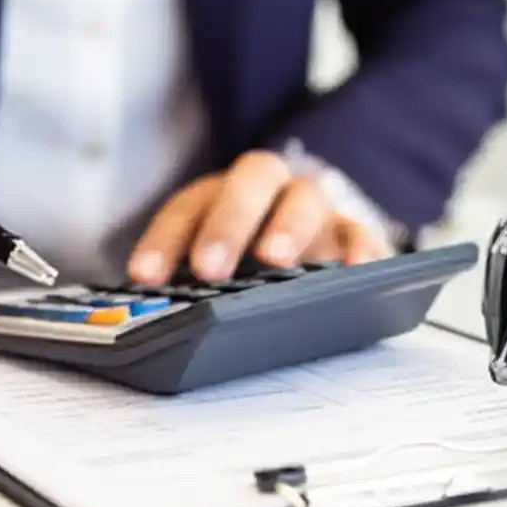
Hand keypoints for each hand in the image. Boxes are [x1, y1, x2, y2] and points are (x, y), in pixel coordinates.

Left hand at [127, 151, 389, 283]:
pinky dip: (358, 247)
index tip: (146, 277)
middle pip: (251, 181)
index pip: (189, 207)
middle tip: (210, 269)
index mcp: (222, 196)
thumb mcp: (217, 277)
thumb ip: (193, 288)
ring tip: (275, 261)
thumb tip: (162, 324)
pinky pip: (361, 232)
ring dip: (288, 225)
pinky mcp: (354, 234)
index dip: (165, 240)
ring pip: (306, 198)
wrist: (314, 263)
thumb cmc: (249, 275)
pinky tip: (352, 270)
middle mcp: (271, 192)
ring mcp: (317, 210)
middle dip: (228, 223)